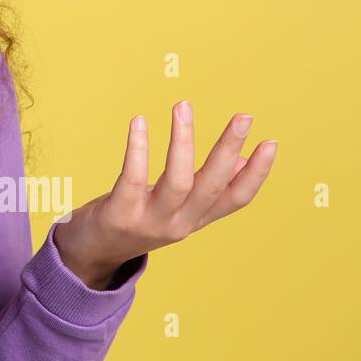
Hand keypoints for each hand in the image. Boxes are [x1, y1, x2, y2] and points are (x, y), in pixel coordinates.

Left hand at [53, 101, 277, 288]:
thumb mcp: (173, 207)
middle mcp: (178, 224)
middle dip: (228, 150)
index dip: (256, 174)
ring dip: (183, 142)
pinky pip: (133, 178)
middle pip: (211, 187)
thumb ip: (205, 189)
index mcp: (194, 220)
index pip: (235, 200)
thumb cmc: (133, 218)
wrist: (89, 254)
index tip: (271, 142)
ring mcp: (149, 222)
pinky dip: (138, 149)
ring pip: (177, 181)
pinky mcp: (119, 214)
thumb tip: (241, 160)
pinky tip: (138, 121)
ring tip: (184, 106)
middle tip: (244, 117)